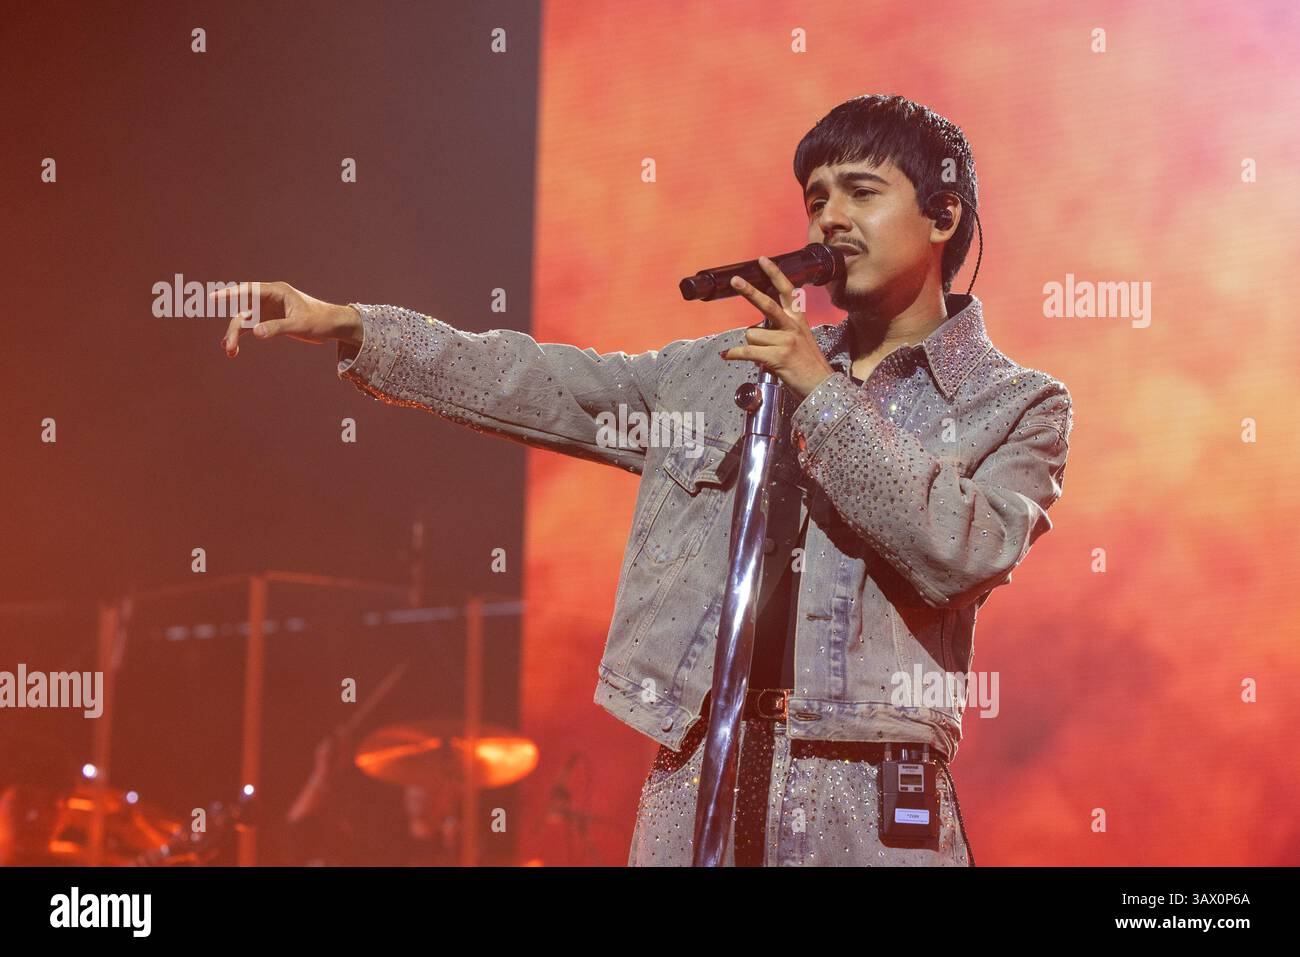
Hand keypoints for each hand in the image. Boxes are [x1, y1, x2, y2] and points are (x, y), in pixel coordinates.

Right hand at [210, 281, 360, 356]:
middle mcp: (268, 299)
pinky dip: (242, 337)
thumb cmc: (320, 320)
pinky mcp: (269, 322)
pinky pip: (250, 328)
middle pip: (243, 310)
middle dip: (234, 328)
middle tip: (228, 347)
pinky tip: (233, 349)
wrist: (332, 326)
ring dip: (235, 335)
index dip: (229, 293)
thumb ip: (277, 328)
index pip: (248, 290)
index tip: (213, 297)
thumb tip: (254, 333)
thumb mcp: (300, 325)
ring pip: (244, 321)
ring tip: (229, 351)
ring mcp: (267, 310)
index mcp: (276, 292)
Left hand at [717, 256, 836, 401]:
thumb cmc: (808, 364)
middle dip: (749, 291)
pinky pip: (747, 352)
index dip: (774, 274)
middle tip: (735, 280)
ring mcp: (785, 341)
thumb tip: (755, 331)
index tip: (762, 260)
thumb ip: (782, 329)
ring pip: (752, 334)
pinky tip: (726, 355)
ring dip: (752, 346)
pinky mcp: (777, 357)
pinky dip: (734, 354)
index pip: (786, 291)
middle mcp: (792, 326)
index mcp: (798, 320)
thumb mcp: (801, 339)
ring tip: (764, 356)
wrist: (822, 386)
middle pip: (767, 304)